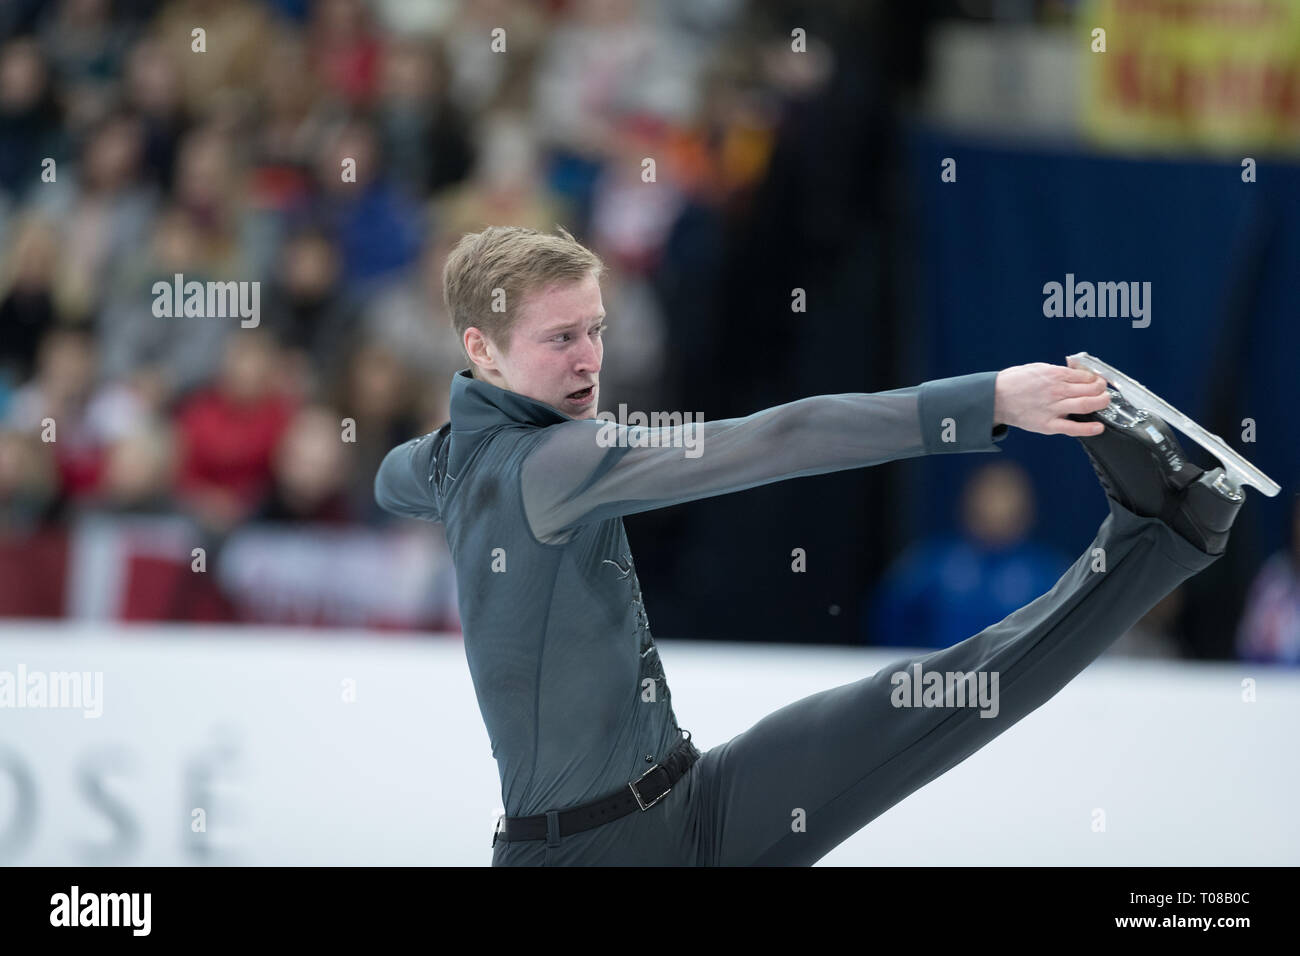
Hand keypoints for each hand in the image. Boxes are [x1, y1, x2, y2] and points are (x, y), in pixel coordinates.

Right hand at [993, 358, 1110, 436]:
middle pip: (1091, 390)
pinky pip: (1072, 428)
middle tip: (1104, 392)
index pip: (1086, 376)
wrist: (994, 398)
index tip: (1098, 381)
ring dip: (1101, 403)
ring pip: (1087, 405)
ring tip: (1104, 403)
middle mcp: (1057, 391)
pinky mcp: (1048, 425)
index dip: (1096, 378)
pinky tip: (1098, 427)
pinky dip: (1088, 429)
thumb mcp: (1037, 368)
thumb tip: (1074, 371)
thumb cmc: (1013, 382)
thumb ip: (1057, 371)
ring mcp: (1053, 408)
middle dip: (1103, 390)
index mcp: (1055, 375)